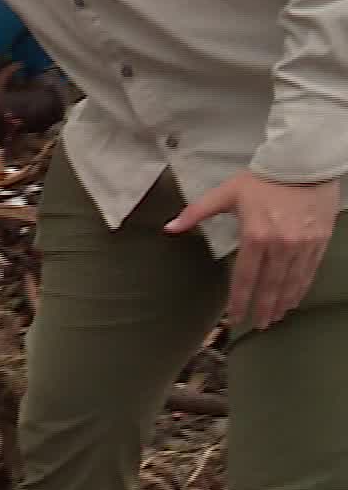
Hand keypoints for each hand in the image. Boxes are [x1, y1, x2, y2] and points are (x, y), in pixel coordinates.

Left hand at [166, 170, 340, 329]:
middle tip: (258, 325)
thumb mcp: (226, 193)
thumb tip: (170, 227)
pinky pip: (309, 271)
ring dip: (282, 303)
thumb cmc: (263, 179)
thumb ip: (196, 213)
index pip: (244, 277)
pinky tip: (294, 299)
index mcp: (255, 236)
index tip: (235, 317)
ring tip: (275, 318)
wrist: (303, 164)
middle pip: (269, 285)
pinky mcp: (319, 241)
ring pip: (291, 282)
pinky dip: (300, 288)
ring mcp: (302, 245)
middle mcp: (280, 245)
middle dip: (262, 308)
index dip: (239, 300)